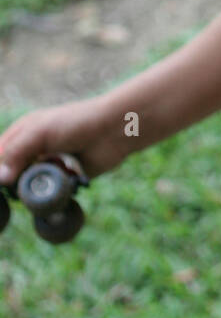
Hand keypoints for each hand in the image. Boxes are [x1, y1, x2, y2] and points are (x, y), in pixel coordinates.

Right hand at [0, 98, 128, 187]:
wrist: (112, 131)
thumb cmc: (76, 123)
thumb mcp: (40, 132)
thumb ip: (16, 152)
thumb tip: (1, 178)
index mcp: (22, 134)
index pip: (0, 155)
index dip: (0, 169)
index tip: (4, 182)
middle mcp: (33, 150)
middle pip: (12, 175)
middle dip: (16, 183)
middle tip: (26, 184)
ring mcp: (49, 165)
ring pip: (30, 186)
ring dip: (35, 189)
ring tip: (49, 180)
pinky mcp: (65, 179)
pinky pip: (51, 194)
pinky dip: (52, 194)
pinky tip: (60, 186)